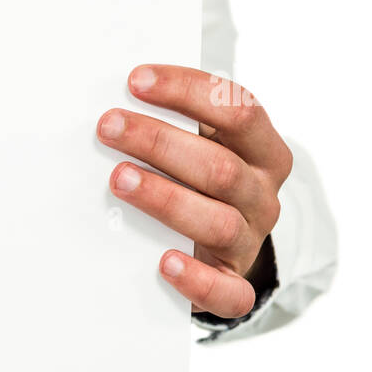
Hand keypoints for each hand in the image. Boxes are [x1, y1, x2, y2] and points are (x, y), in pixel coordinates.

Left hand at [96, 65, 292, 318]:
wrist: (221, 252)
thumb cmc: (200, 185)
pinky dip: (197, 279)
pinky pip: (227, 291)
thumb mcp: (202, 149)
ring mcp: (251, 241)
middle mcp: (262, 195)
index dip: (187, 91)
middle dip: (160, 142)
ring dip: (165, 198)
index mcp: (262, 151)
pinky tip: (163, 262)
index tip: (135, 80)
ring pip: (218, 222)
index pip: (239, 109)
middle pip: (220, 166)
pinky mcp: (235, 286)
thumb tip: (114, 104)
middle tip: (109, 127)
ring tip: (119, 179)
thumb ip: (175, 126)